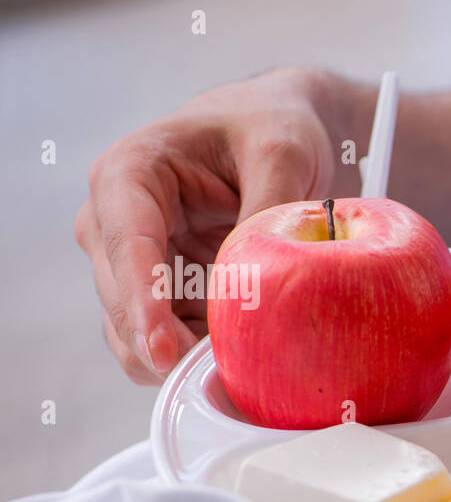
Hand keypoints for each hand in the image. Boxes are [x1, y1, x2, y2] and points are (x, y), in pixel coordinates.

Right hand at [75, 68, 334, 382]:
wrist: (278, 134)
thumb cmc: (269, 128)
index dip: (143, 303)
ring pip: (136, 335)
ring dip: (180, 361)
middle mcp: (117, 224)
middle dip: (164, 345)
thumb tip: (255, 280)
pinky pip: (168, 344)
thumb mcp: (280, 153)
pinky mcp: (166, 296)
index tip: (161, 349)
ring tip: (237, 368)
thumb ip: (267, 209)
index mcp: (130, 175)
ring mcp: (138, 266)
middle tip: (221, 374)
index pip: (125, 244)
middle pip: (123, 302)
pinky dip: (197, 362)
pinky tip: (236, 362)